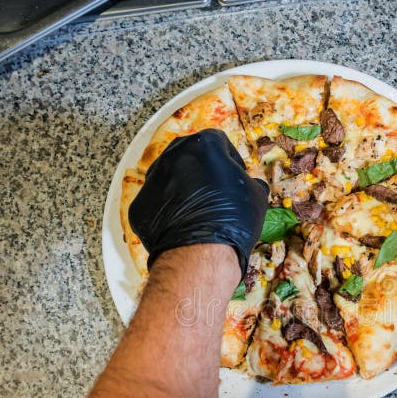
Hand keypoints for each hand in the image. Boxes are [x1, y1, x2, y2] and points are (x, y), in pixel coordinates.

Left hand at [129, 129, 268, 275]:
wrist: (200, 255)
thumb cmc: (232, 220)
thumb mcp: (257, 197)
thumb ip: (251, 183)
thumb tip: (252, 185)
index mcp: (204, 145)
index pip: (219, 142)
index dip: (230, 159)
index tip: (235, 174)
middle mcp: (173, 155)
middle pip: (190, 156)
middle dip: (203, 171)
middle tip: (215, 191)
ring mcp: (153, 180)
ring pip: (170, 177)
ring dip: (183, 188)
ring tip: (198, 211)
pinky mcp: (139, 205)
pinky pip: (156, 202)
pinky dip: (167, 210)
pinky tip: (182, 225)